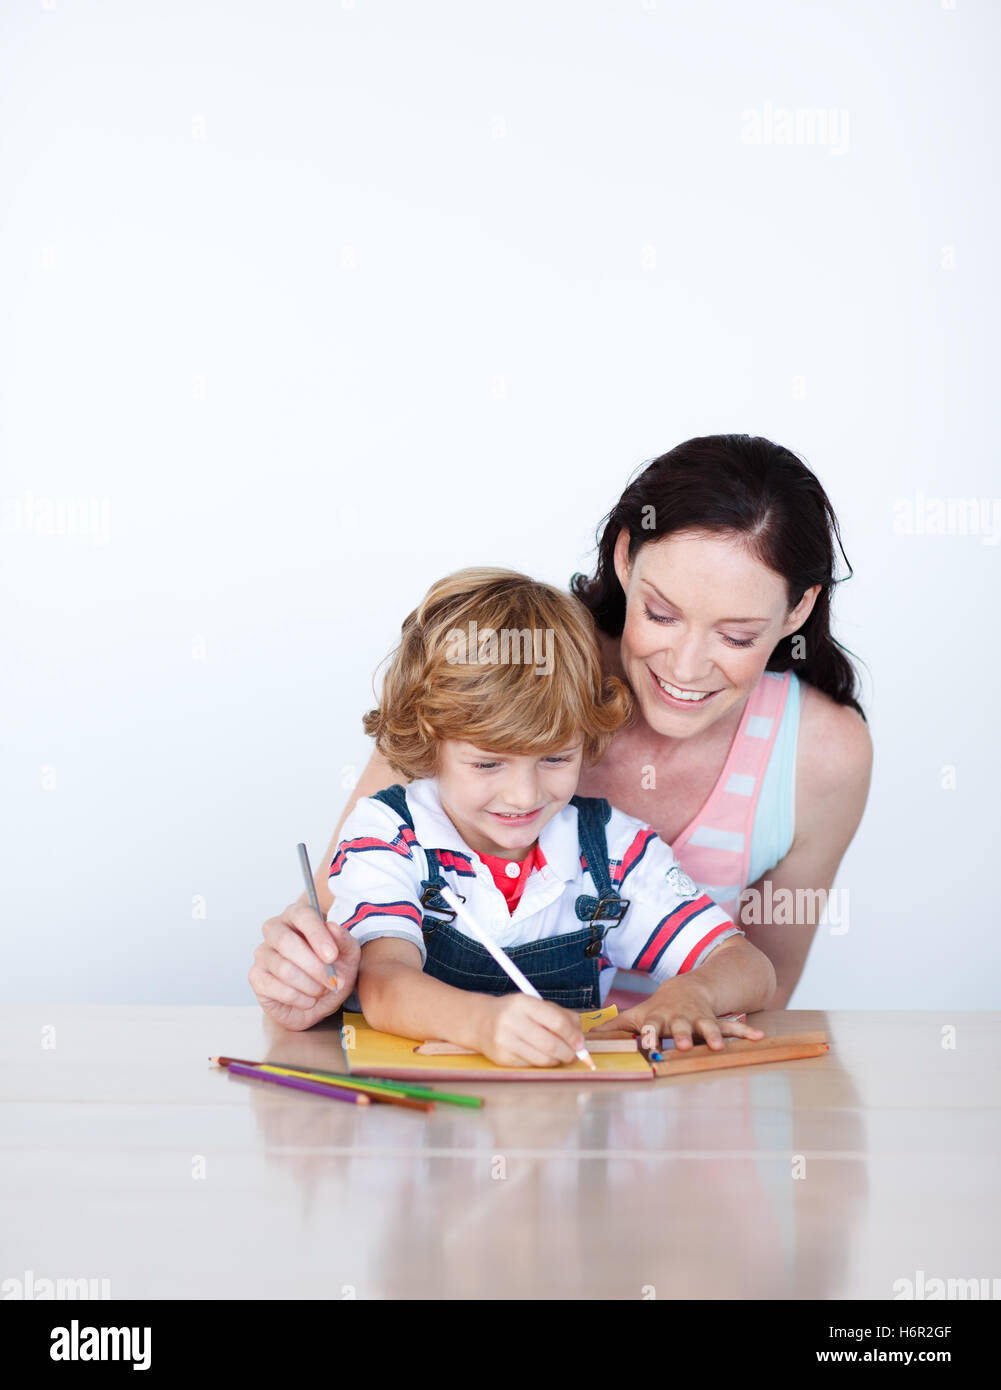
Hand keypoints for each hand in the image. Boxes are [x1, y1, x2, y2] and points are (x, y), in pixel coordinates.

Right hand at [249, 900, 360, 1031]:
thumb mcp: (348, 955)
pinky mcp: (256, 976)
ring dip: (310, 986)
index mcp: (297, 916)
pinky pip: (277, 989)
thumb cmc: (333, 970)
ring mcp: (263, 953)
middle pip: (286, 942)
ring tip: (321, 990)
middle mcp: (275, 930)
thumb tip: (332, 927)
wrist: (320, 1001)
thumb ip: (344, 940)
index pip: (302, 915)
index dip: (317, 935)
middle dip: (314, 966)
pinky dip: (300, 998)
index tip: (332, 956)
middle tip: (332, 981)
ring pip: (284, 969)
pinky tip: (308, 999)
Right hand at [473, 993, 586, 1067]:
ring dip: (557, 1061)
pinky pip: (531, 1066)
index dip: (573, 1035)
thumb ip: (561, 1015)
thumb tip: (580, 1038)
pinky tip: (541, 1057)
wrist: (480, 1021)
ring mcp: (504, 1041)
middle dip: (569, 1053)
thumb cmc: (515, 1012)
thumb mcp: (535, 1004)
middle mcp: (511, 1021)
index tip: (580, 1043)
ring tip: (560, 1057)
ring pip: (542, 1059)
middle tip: (574, 1055)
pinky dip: (542, 1064)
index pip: (556, 1022)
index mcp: (523, 1002)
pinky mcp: (501, 1058)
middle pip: (551, 1044)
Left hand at [591, 977, 764, 1051]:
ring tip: (718, 1047)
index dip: (650, 1034)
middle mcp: (679, 1019)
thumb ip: (616, 1027)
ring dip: (712, 1036)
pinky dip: (746, 1033)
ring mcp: (699, 1019)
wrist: (687, 988)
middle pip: (679, 1027)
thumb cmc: (659, 1009)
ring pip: (707, 1027)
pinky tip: (760, 1038)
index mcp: (658, 1019)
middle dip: (680, 1035)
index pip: (652, 1027)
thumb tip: (587, 1037)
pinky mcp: (716, 1021)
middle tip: (681, 1045)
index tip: (648, 1043)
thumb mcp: (638, 1015)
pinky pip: (733, 1027)